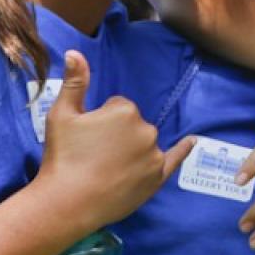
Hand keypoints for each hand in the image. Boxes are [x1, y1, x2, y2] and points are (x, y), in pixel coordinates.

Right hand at [33, 51, 192, 236]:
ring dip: (133, 149)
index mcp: (125, 110)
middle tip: (94, 155)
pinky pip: (176, 158)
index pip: (117, 107)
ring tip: (107, 168)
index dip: (100, 121)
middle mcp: (146, 129)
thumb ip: (75, 81)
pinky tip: (192, 142)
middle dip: (117, 135)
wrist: (67, 202)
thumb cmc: (62, 156)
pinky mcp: (159, 176)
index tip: (88, 138)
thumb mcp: (62, 115)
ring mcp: (155, 154)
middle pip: (133, 125)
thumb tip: (75, 51)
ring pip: (145, 143)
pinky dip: (184, 149)